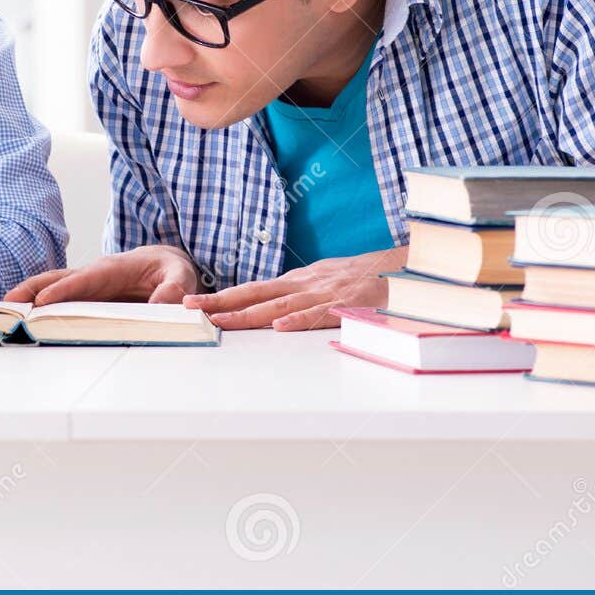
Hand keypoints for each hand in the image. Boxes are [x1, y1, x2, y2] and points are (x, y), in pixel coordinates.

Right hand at [3, 245, 199, 305]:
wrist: (167, 264)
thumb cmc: (172, 269)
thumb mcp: (181, 276)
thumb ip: (174, 288)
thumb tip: (162, 305)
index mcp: (115, 268)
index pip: (86, 279)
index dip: (64, 289)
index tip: (43, 301)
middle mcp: (96, 275)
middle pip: (59, 280)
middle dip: (34, 289)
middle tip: (9, 303)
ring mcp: (89, 286)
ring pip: (54, 288)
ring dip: (31, 298)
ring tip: (8, 311)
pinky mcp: (88, 297)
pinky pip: (62, 300)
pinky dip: (42, 306)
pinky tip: (26, 318)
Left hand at [182, 245, 408, 330]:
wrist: (404, 266)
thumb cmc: (365, 276)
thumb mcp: (325, 281)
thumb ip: (300, 294)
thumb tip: (272, 310)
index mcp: (298, 281)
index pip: (253, 290)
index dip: (222, 297)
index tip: (192, 304)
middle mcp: (305, 284)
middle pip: (256, 294)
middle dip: (221, 303)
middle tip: (190, 309)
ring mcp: (326, 293)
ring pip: (281, 305)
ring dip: (249, 314)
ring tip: (221, 322)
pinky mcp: (349, 303)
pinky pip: (321, 314)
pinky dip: (300, 320)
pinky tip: (280, 328)